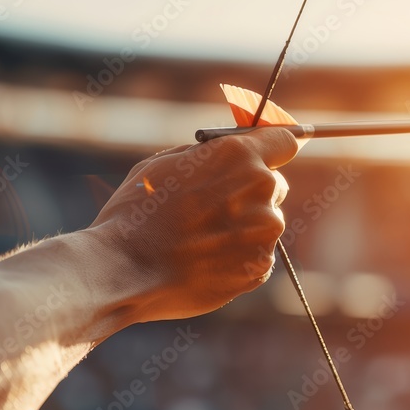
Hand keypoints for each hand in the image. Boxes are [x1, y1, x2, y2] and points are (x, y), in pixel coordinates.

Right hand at [88, 127, 298, 322]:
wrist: (125, 270)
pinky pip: (257, 255)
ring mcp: (265, 231)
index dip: (278, 145)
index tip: (276, 151)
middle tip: (215, 208)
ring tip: (200, 241)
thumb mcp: (164, 163)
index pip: (285, 140)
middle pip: (274, 185)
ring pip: (264, 223)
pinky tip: (204, 262)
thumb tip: (225, 154)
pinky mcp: (261, 266)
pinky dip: (238, 258)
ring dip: (243, 229)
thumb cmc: (137, 213)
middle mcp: (261, 188)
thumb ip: (207, 155)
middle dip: (250, 193)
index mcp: (238, 155)